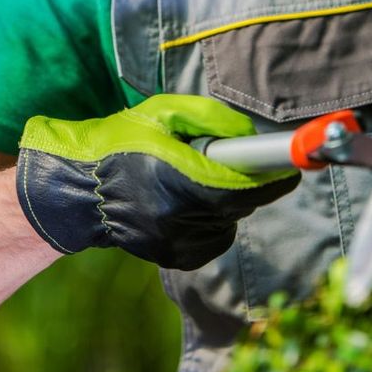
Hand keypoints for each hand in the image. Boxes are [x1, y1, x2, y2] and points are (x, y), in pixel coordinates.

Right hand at [16, 94, 299, 270]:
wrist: (77, 190)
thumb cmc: (116, 143)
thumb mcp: (160, 113)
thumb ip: (209, 119)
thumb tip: (250, 136)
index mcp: (176, 179)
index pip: (243, 186)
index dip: (274, 177)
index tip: (294, 166)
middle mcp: (179, 217)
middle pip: (240, 203)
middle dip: (247, 182)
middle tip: (234, 161)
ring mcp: (176, 242)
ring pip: (229, 221)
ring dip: (227, 200)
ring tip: (196, 178)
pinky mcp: (174, 257)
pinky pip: (214, 237)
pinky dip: (213, 220)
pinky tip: (186, 202)